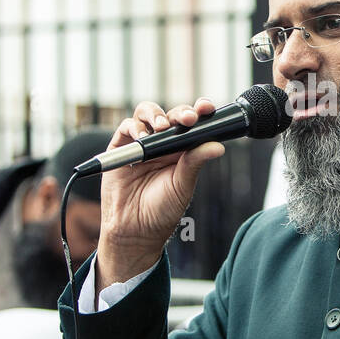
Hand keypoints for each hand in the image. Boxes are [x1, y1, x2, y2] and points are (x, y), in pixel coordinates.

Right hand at [95, 98, 225, 288]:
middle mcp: (163, 143)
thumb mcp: (183, 185)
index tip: (207, 108)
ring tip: (162, 126)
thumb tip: (219, 146)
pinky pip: (126, 128)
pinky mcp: (120, 147)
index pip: (192, 124)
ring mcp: (142, 144)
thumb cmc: (162, 210)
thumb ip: (196, 162)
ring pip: (147, 114)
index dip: (199, 111)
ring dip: (156, 114)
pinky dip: (135, 127)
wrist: (135, 230)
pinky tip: (143, 136)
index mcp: (182, 150)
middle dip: (181, 112)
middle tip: (188, 119)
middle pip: (172, 115)